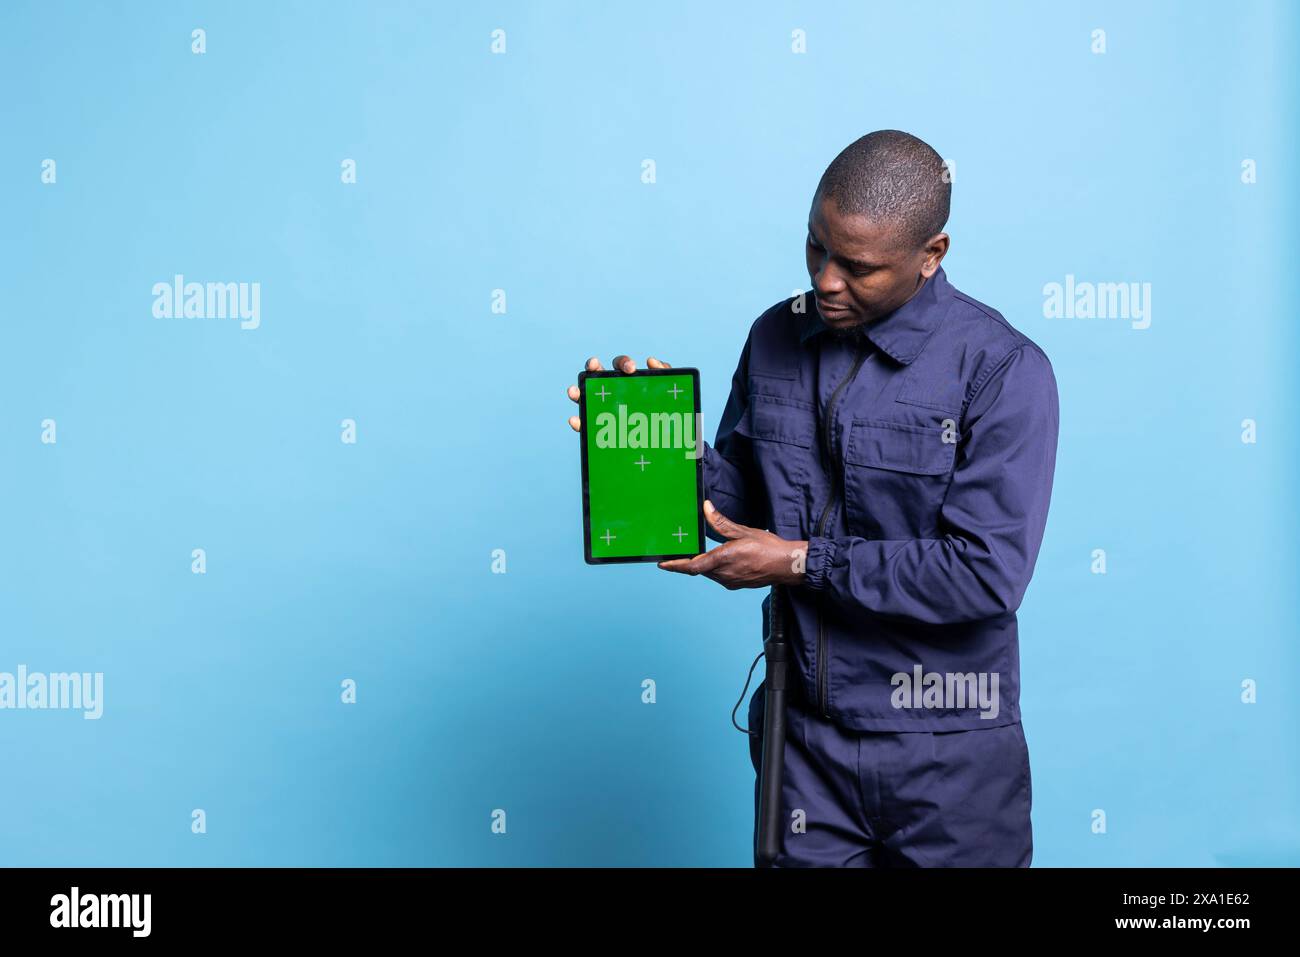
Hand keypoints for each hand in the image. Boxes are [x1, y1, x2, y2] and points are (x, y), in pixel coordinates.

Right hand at [566, 355, 671, 431]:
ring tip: (573, 391)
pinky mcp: (598, 430)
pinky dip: (578, 422)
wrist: (668, 445)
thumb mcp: (669, 394)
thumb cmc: (666, 414)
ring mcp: (602, 410)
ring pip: (584, 397)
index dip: (622, 363)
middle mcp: (612, 392)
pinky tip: (575, 421)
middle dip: (592, 367)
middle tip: (593, 366)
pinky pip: (585, 426)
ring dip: (577, 392)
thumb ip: (665, 375)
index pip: (621, 366)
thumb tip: (650, 361)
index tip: (631, 369)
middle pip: (597, 375)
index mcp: (629, 382)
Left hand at [658, 500, 807, 588]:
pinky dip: (713, 569)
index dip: (675, 565)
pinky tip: (717, 561)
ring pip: (708, 573)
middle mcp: (724, 574)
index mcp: (723, 559)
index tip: (662, 563)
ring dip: (701, 565)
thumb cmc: (768, 548)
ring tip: (695, 555)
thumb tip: (706, 508)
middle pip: (698, 569)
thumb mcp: (743, 531)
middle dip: (687, 562)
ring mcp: (730, 581)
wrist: (787, 565)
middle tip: (677, 554)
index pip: (692, 566)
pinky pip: (718, 577)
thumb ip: (720, 522)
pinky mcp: (736, 585)